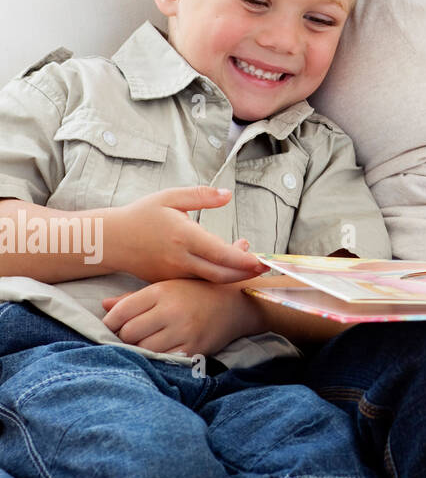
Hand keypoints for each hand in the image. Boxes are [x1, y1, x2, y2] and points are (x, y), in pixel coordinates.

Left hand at [102, 278, 257, 356]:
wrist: (237, 302)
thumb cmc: (196, 292)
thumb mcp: (166, 287)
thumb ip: (134, 298)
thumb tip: (104, 305)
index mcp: (161, 291)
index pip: (120, 313)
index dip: (110, 323)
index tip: (114, 326)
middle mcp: (171, 310)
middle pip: (128, 334)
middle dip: (126, 337)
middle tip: (134, 334)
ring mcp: (183, 331)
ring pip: (143, 349)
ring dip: (141, 348)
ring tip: (149, 341)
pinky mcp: (194, 349)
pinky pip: (163, 359)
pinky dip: (158, 357)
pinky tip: (164, 348)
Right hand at [103, 186, 262, 282]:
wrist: (109, 240)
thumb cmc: (140, 215)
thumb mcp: (170, 197)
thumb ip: (201, 196)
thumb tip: (228, 195)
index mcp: (184, 237)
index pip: (221, 254)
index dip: (245, 260)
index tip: (263, 261)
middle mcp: (180, 260)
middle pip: (220, 274)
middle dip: (245, 274)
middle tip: (264, 268)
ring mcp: (173, 274)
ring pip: (209, 281)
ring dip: (232, 275)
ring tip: (249, 265)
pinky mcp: (167, 281)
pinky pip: (195, 283)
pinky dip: (214, 278)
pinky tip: (225, 269)